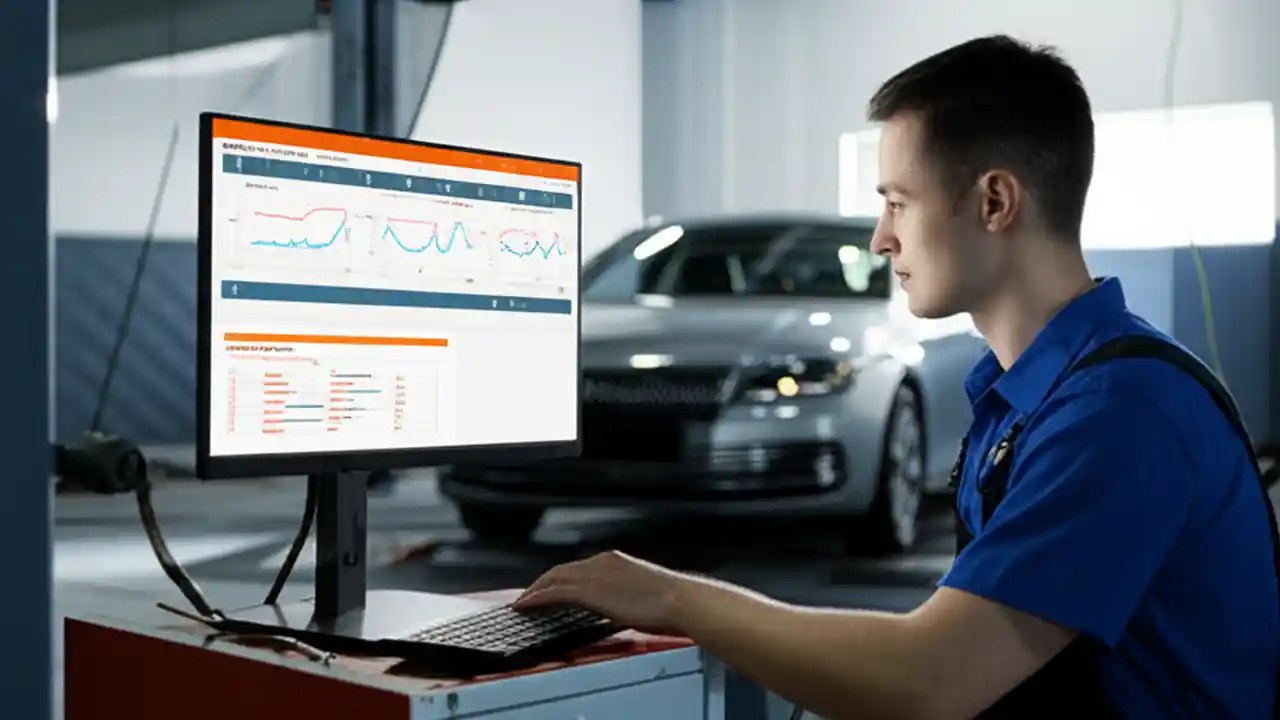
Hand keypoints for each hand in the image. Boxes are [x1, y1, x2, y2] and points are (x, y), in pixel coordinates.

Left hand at [513, 551, 690, 635]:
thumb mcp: (642, 594)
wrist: (678, 600)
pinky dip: (537, 597)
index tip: (550, 589)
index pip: (577, 568)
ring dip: (535, 590)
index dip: (560, 578)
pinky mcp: (590, 590)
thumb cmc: (669, 602)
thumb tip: (618, 607)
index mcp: (613, 560)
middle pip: (560, 570)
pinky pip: (555, 592)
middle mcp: (600, 562)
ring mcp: (594, 574)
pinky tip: (526, 606)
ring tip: (522, 602)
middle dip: (542, 582)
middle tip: (529, 596)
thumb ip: (624, 596)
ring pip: (553, 578)